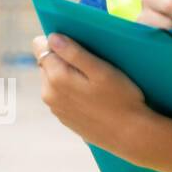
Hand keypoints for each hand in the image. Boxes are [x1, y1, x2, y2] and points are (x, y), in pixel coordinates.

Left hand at [31, 32, 151, 153]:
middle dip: (63, 59)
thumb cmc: (121, 98)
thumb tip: (52, 37)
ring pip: (54, 80)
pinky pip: (62, 95)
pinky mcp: (64, 118)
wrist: (130, 134)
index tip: (76, 42)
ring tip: (94, 80)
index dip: (57, 41)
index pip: (42, 47)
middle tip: (91, 63)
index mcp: (56, 78)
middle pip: (47, 63)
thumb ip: (74, 53)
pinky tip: (93, 96)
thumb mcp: (101, 70)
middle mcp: (49, 93)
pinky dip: (73, 91)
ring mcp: (55, 108)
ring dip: (68, 75)